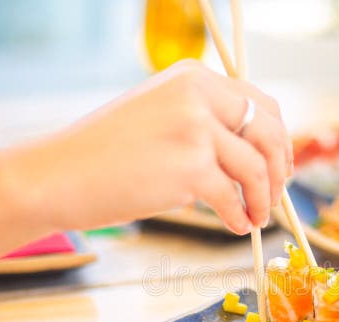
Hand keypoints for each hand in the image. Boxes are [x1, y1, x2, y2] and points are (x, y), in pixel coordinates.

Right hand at [20, 59, 292, 234]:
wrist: (57, 174)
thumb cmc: (105, 152)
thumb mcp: (159, 115)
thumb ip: (204, 122)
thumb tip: (255, 153)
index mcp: (193, 77)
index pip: (260, 103)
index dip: (279, 138)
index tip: (281, 165)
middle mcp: (198, 95)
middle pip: (269, 132)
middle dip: (279, 169)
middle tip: (276, 196)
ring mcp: (195, 130)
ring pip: (256, 168)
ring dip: (263, 199)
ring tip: (256, 218)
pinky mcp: (189, 168)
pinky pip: (233, 198)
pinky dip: (239, 216)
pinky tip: (236, 226)